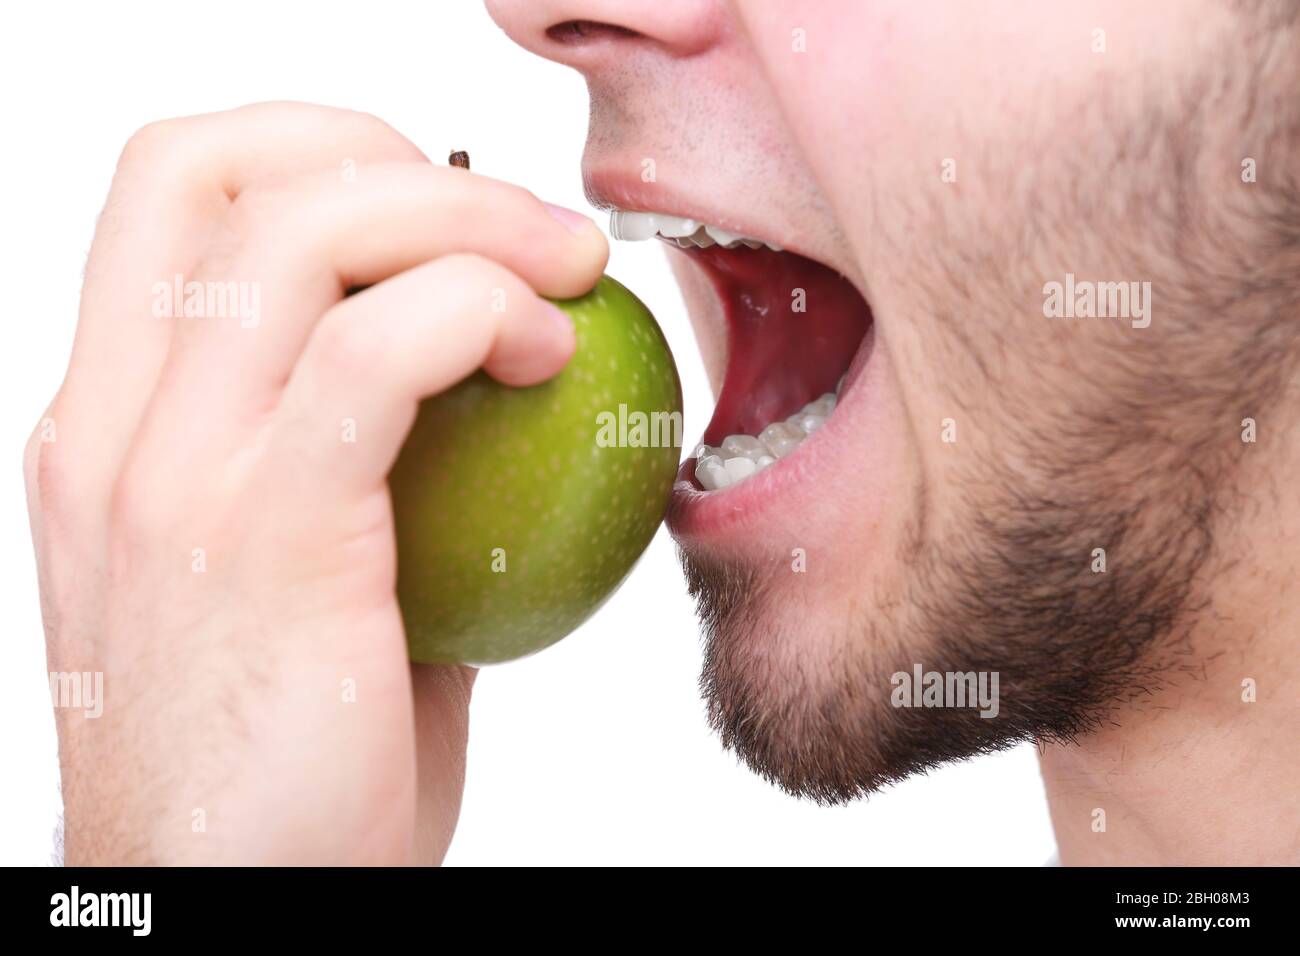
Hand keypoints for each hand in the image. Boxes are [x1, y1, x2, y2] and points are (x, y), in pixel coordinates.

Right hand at [24, 102, 607, 863]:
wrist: (253, 910)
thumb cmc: (292, 767)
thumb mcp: (307, 595)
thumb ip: (369, 482)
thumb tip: (488, 402)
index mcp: (116, 429)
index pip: (174, 191)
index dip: (319, 153)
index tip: (443, 213)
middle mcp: (118, 430)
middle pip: (223, 170)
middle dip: (399, 159)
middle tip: (525, 229)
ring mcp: (172, 479)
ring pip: (302, 235)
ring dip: (467, 219)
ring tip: (563, 275)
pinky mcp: (259, 538)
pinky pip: (376, 353)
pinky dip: (480, 313)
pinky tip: (548, 359)